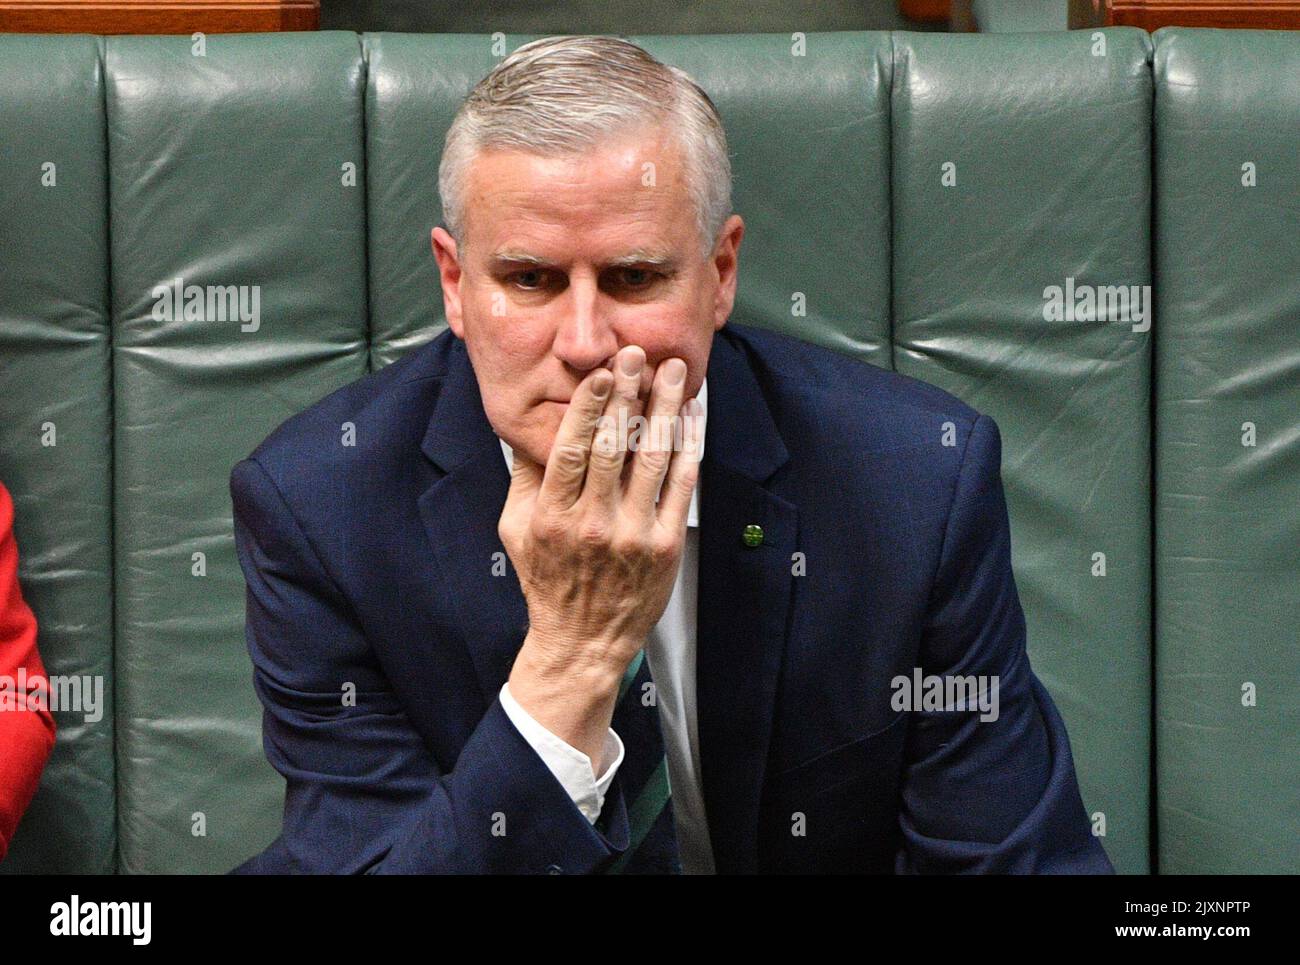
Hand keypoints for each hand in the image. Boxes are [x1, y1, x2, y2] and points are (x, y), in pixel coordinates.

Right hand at [498, 346, 703, 762]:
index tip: (602, 370)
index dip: (589, 405)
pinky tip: (691, 416)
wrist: (582, 641)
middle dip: (629, 393)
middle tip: (639, 353)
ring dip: (665, 408)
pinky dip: (688, 446)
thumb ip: (523, 476)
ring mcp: (633, 535)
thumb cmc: (546, 579)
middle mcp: (592, 522)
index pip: (572, 447)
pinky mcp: (665, 545)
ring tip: (673, 371)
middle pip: (614, 445)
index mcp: (552, 515)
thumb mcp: (515, 529)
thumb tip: (527, 425)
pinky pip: (680, 484)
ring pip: (653, 457)